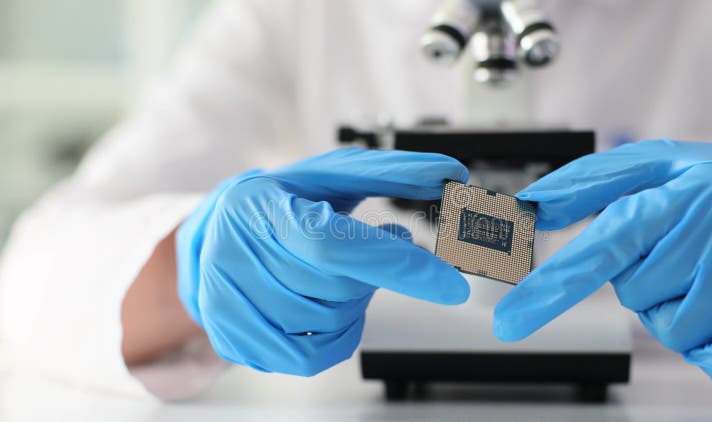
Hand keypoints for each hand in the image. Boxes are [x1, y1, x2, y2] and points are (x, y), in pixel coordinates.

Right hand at [177, 147, 469, 375]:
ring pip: (326, 323)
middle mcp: (234, 256)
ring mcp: (226, 303)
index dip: (394, 266)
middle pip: (335, 289)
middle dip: (372, 276)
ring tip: (341, 274)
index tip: (450, 284)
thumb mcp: (329, 176)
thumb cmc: (281, 201)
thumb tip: (449, 174)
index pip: (331, 244)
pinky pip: (310, 357)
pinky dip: (338, 335)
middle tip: (373, 255)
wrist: (214, 233)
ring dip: (354, 303)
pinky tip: (333, 309)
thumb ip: (391, 174)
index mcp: (261, 207)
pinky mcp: (232, 339)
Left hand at [494, 139, 711, 391]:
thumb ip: (590, 182)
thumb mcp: (660, 164)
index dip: (552, 287)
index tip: (509, 321)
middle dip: (650, 277)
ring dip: (682, 309)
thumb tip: (531, 204)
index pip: (604, 247)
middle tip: (690, 247)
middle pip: (634, 294)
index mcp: (683, 197)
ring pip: (671, 329)